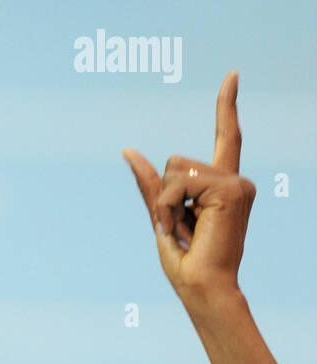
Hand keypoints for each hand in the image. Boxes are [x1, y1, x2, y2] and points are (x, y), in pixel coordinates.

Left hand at [122, 71, 255, 302]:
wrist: (202, 287)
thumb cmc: (185, 262)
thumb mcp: (162, 215)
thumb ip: (151, 184)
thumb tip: (128, 150)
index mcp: (222, 185)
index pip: (226, 137)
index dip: (226, 106)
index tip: (231, 75)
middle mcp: (235, 180)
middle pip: (176, 161)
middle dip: (164, 196)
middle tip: (178, 229)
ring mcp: (236, 183)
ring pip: (176, 171)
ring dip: (166, 204)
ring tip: (183, 231)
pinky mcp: (231, 190)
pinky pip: (179, 183)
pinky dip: (171, 207)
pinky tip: (187, 228)